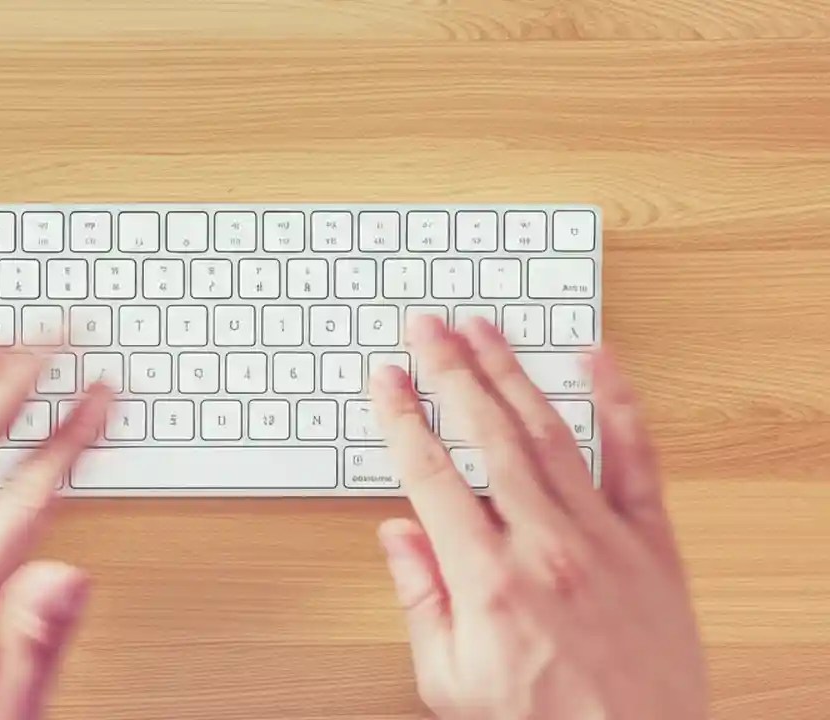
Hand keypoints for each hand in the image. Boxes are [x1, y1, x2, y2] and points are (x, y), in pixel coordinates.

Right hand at [371, 317, 707, 719]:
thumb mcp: (449, 680)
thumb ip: (421, 600)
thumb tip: (396, 537)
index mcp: (486, 578)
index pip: (429, 474)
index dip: (402, 418)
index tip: (387, 381)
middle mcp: (543, 544)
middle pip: (484, 434)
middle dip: (450, 371)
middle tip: (429, 328)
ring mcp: (602, 536)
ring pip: (547, 433)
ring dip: (510, 373)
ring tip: (484, 331)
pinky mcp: (650, 542)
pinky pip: (636, 457)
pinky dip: (618, 402)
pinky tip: (598, 360)